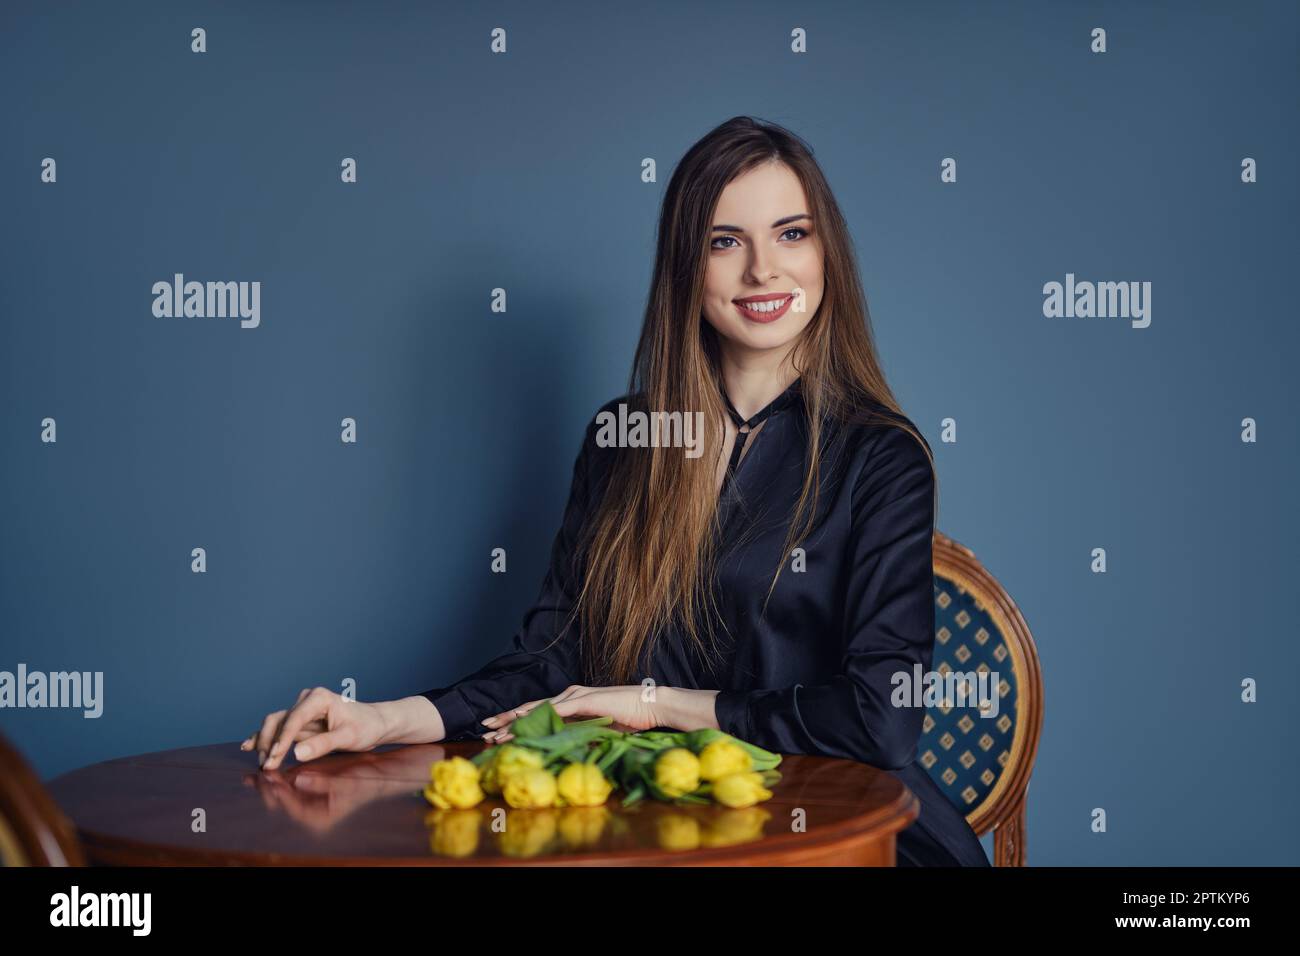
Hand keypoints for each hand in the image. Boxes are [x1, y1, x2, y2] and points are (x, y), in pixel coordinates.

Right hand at [241, 686, 389, 769]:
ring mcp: (301, 709)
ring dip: (266, 743)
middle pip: (278, 721)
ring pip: (275, 725)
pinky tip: (249, 746)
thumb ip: (323, 744)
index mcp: (318, 698)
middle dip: (270, 744)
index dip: (281, 741)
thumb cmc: (366, 728)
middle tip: (266, 767)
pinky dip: (266, 738)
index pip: (293, 720)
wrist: (375, 723)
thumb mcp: (348, 737)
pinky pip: (279, 729)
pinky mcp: (300, 720)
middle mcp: (306, 699)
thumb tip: (297, 753)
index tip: (273, 760)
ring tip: (261, 762)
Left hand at [479, 684, 662, 743]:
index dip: (517, 720)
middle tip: (485, 728)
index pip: (539, 711)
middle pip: (531, 708)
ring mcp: (576, 696)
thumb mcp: (600, 729)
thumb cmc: (631, 718)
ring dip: (515, 721)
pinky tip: (522, 726)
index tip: (497, 730)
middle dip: (507, 719)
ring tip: (496, 732)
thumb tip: (566, 747)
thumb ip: (582, 734)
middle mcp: (570, 695)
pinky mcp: (585, 700)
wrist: (652, 706)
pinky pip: (555, 711)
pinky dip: (537, 718)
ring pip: (538, 709)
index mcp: (572, 701)